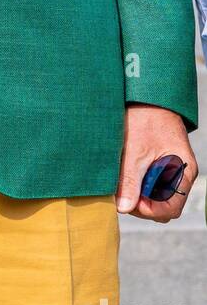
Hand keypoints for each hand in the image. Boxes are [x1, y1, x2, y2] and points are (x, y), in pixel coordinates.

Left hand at [116, 105, 197, 220]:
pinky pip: (148, 182)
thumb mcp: (135, 150)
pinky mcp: (156, 163)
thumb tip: (124, 208)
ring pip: (153, 194)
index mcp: (183, 173)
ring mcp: (168, 169)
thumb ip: (130, 180)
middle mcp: (179, 174)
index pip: (171, 208)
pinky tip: (122, 173)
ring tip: (119, 181)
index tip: (130, 203)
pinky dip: (134, 181)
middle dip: (140, 203)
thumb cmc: (146, 117)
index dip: (150, 210)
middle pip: (161, 204)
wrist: (146, 94)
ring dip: (136, 192)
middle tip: (120, 193)